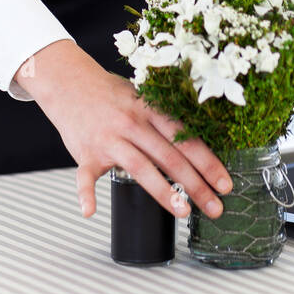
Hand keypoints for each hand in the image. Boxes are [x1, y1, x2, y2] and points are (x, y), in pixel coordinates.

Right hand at [14, 40, 233, 219]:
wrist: (68, 81)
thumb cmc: (109, 92)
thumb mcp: (140, 95)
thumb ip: (163, 119)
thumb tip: (193, 144)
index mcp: (149, 109)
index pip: (185, 138)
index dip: (208, 162)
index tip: (225, 183)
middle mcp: (132, 123)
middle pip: (169, 157)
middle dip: (196, 184)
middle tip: (216, 208)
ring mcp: (108, 139)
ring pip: (140, 168)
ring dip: (163, 191)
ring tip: (183, 212)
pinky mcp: (85, 153)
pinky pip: (84, 176)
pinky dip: (85, 194)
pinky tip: (89, 211)